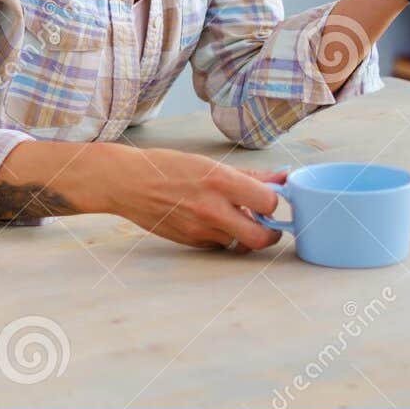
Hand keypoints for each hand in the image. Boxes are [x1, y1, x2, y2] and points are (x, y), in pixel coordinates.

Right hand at [100, 145, 283, 251]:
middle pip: (260, 237)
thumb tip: (282, 178)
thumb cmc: (166, 167)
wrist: (127, 183)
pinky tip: (207, 220)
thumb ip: (248, 176)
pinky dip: (221, 236)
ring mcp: (201, 229)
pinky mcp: (191, 242)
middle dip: (270, 234)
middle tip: (266, 225)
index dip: (272, 202)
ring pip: (239, 243)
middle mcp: (212, 208)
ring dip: (242, 233)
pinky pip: (219, 245)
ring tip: (229, 216)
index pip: (268, 203)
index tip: (269, 200)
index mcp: (219, 181)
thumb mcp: (208, 163)